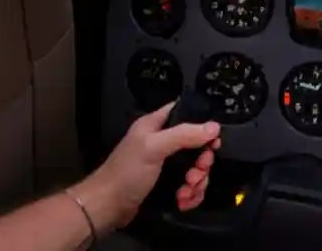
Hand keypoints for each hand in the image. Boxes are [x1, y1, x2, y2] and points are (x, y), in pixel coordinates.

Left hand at [72, 102, 221, 231]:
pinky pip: (189, 187)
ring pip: (195, 169)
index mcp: (156, 125)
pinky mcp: (168, 186)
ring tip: (186, 192)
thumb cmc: (127, 173)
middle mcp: (163, 142)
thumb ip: (184, 135)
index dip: (203, 124)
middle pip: (197, 146)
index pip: (186, 114)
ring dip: (196, 183)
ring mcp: (166, 166)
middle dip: (201, 163)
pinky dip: (190, 195)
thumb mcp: (154, 147)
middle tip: (196, 174)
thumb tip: (214, 127)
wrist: (107, 208)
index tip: (213, 142)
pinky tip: (183, 201)